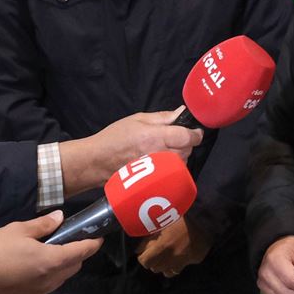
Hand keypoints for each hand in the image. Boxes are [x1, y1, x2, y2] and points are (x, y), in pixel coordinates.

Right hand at [0, 213, 101, 293]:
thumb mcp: (17, 230)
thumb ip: (42, 225)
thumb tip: (60, 218)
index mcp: (52, 261)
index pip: (82, 252)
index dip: (93, 243)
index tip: (98, 236)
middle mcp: (51, 279)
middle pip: (74, 266)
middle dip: (78, 254)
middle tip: (70, 239)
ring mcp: (40, 292)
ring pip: (61, 278)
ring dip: (63, 266)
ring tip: (51, 251)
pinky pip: (47, 285)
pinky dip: (49, 275)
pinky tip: (35, 266)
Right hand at [60, 112, 203, 192]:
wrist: (97, 161)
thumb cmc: (115, 137)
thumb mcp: (138, 119)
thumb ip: (163, 117)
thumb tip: (182, 112)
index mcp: (157, 137)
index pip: (188, 137)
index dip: (196, 133)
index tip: (195, 131)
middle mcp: (160, 155)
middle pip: (188, 151)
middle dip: (187, 144)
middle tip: (176, 139)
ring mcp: (157, 171)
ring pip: (182, 163)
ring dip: (180, 156)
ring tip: (167, 151)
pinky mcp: (154, 182)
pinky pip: (172, 175)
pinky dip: (173, 168)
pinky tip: (163, 164)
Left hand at [137, 217, 210, 277]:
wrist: (205, 219)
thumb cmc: (182, 217)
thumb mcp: (162, 223)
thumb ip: (150, 237)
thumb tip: (139, 248)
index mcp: (162, 247)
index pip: (145, 261)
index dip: (143, 256)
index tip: (144, 251)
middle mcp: (171, 258)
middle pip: (154, 268)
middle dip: (152, 261)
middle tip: (154, 252)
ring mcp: (183, 261)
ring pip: (166, 272)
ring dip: (163, 266)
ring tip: (165, 256)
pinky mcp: (193, 261)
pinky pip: (179, 269)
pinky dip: (175, 266)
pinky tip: (176, 258)